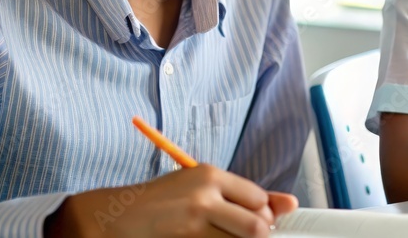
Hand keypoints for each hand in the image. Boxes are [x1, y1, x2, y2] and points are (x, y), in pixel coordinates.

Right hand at [45, 163, 297, 237]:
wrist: (116, 216)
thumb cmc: (163, 203)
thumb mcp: (201, 189)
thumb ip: (244, 196)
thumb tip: (291, 204)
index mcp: (211, 175)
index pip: (259, 200)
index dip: (261, 216)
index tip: (254, 222)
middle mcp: (205, 193)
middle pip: (257, 226)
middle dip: (255, 235)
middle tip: (236, 235)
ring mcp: (194, 219)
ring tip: (215, 236)